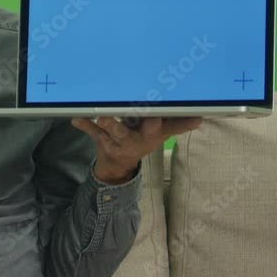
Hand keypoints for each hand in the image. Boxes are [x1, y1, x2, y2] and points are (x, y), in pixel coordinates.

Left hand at [71, 116, 201, 183]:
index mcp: (150, 134)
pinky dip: (84, 125)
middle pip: (132, 130)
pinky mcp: (102, 139)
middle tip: (128, 114)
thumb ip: (178, 123)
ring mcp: (116, 140)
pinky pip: (91, 131)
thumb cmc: (142, 139)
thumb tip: (200, 118)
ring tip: (101, 116)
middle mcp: (134, 138)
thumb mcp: (162, 133)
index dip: (156, 119)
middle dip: (128, 123)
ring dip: (106, 124)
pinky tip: (76, 119)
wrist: (119, 164)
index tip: (155, 112)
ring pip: (112, 131)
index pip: (157, 126)